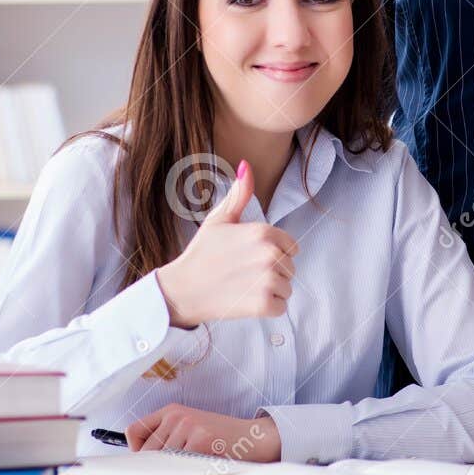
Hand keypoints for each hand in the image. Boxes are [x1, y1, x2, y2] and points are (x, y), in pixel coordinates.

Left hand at [127, 404, 281, 461]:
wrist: (253, 438)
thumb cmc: (220, 440)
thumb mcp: (189, 430)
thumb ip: (166, 439)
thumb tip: (138, 463)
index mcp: (171, 411)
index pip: (133, 432)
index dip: (137, 452)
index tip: (148, 463)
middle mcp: (176, 415)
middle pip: (145, 451)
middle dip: (156, 466)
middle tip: (175, 472)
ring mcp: (187, 425)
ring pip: (162, 461)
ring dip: (174, 471)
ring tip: (195, 467)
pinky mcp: (199, 439)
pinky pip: (179, 465)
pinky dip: (187, 472)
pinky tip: (203, 467)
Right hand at [155, 160, 298, 327]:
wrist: (182, 290)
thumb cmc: (201, 254)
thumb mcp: (219, 220)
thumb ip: (239, 195)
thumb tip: (246, 166)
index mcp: (263, 232)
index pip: (291, 247)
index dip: (273, 253)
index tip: (250, 258)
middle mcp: (269, 254)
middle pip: (290, 268)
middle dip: (272, 273)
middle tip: (243, 274)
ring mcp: (267, 280)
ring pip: (287, 288)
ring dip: (270, 291)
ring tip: (243, 287)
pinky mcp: (263, 305)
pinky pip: (281, 307)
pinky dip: (266, 308)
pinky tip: (245, 301)